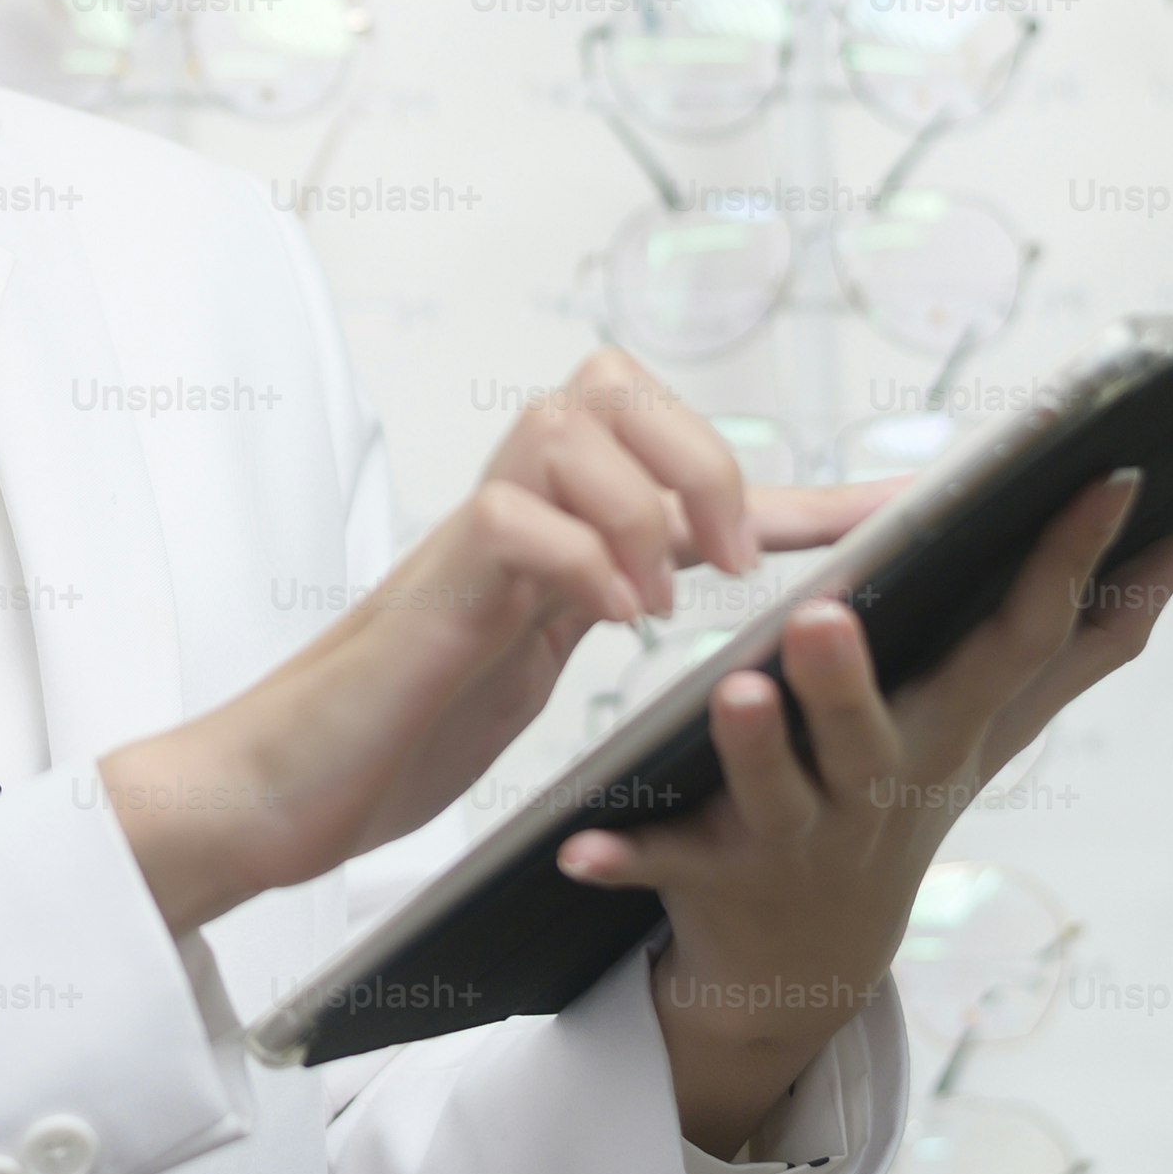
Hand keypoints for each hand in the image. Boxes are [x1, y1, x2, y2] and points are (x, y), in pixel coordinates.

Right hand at [98, 348, 879, 933]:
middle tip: (737, 561)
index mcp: (552, 531)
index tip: (896, 517)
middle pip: (610, 385)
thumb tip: (684, 587)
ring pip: (567, 423)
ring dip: (643, 499)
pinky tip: (612, 620)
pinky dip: (581, 558)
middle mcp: (513, 511)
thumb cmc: (397, 729)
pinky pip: (514, 516)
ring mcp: (468, 540)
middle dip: (701, 456)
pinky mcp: (431, 587)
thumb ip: (597, 603)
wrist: (276, 788)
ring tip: (672, 596)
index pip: (678, 466)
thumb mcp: (533, 664)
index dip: (796, 487)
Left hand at [554, 470, 1172, 1155]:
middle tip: (826, 612)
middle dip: (855, 679)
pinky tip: (580, 845)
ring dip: (753, 749)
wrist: (809, 964)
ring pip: (773, 793)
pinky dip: (626, 857)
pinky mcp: (711, 877)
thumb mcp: (995, 728)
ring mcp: (795, 839)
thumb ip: (1084, 641)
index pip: (1015, 640)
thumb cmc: (905, 798)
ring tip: (730, 692)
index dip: (1066, 559)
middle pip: (874, 732)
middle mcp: (878, 787)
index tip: (1107, 476)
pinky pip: (662, 867)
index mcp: (946, 731)